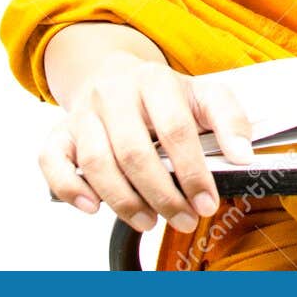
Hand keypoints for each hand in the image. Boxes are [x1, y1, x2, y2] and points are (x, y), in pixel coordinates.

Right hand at [40, 50, 254, 233]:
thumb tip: (243, 156)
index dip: (192, 171)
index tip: (206, 202)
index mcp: (154, 80)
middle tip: (182, 218)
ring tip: (149, 221)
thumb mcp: (204, 96)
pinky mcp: (60, 133)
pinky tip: (93, 207)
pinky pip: (52, 161)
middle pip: (134, 152)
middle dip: (162, 194)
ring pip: (96, 162)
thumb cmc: (163, 96)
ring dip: (124, 201)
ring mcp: (82, 113)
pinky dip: (70, 189)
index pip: (174, 129)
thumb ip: (230, 120)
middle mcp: (114, 93)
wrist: (114, 74)